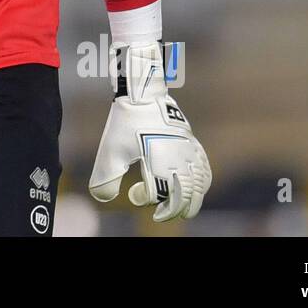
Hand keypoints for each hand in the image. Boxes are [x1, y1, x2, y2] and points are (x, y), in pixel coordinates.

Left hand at [89, 40, 211, 220]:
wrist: (142, 94)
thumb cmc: (125, 123)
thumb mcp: (110, 151)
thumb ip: (105, 178)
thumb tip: (103, 198)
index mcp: (158, 162)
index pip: (159, 194)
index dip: (145, 199)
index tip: (132, 193)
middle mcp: (178, 159)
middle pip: (185, 196)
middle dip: (173, 209)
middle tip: (160, 214)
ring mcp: (188, 152)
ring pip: (199, 186)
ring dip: (190, 200)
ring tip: (179, 207)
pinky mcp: (192, 144)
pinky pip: (205, 170)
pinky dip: (202, 184)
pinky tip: (194, 188)